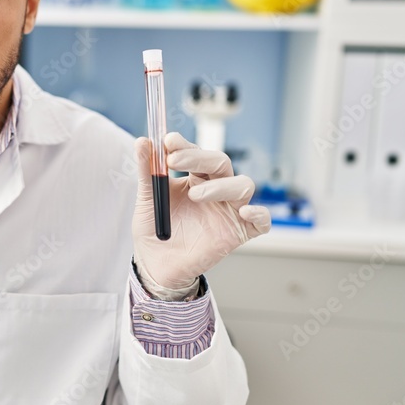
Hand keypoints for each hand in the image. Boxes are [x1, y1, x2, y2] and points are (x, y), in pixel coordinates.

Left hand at [132, 132, 270, 295]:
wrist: (157, 264)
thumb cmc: (154, 229)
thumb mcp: (147, 198)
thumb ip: (146, 171)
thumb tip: (142, 141)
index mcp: (195, 177)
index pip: (196, 153)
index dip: (185, 145)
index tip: (169, 141)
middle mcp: (216, 189)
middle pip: (220, 163)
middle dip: (199, 158)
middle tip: (175, 162)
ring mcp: (230, 209)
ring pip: (243, 185)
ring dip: (221, 186)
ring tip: (195, 195)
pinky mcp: (240, 232)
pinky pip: (262, 221)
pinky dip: (258, 214)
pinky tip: (244, 212)